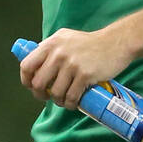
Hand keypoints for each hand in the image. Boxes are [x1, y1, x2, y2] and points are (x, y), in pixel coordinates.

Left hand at [18, 27, 133, 109]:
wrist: (116, 42)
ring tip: (63, 100)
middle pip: (38, 83)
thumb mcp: (65, 38)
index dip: (26, 80)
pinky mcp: (85, 75)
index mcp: (50, 44)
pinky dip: (70, 104)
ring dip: (58, 101)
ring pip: (55, 93)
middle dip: (40, 94)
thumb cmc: (90, 42)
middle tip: (47, 97)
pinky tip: (73, 103)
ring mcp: (71, 65)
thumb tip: (35, 63)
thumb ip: (50, 48)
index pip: (27, 65)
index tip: (31, 86)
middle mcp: (58, 54)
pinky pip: (71, 96)